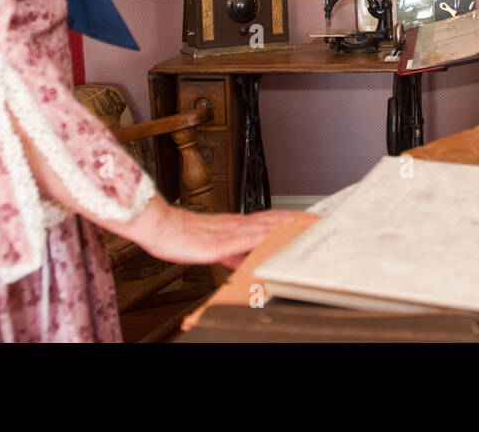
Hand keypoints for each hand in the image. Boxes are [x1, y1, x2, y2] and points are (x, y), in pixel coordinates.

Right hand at [146, 206, 303, 266]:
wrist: (161, 227)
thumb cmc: (182, 237)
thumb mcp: (214, 248)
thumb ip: (232, 253)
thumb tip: (245, 259)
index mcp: (235, 225)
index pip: (269, 220)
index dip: (290, 219)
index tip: (308, 220)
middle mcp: (236, 225)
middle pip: (273, 220)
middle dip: (295, 221)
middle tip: (317, 221)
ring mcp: (229, 232)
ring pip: (264, 226)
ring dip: (285, 226)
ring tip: (304, 226)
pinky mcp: (220, 244)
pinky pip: (245, 239)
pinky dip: (262, 238)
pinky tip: (274, 237)